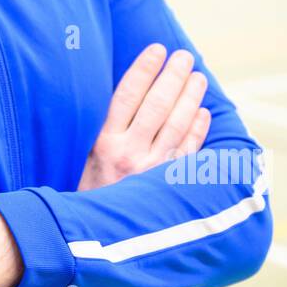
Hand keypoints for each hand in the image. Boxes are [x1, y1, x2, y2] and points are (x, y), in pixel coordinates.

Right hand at [78, 44, 209, 191]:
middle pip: (156, 105)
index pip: (127, 95)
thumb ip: (104, 130)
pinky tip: (202, 113)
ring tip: (197, 77)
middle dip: (172, 76)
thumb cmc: (88, 191)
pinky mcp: (167, 186)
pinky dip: (196, 130)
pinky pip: (187, 152)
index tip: (156, 50)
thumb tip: (126, 93)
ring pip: (176, 125)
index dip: (143, 69)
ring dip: (189, 97)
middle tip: (184, 56)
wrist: (94, 237)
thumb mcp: (84, 157)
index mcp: (103, 143)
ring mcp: (150, 170)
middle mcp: (128, 154)